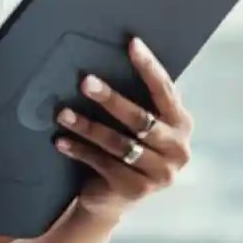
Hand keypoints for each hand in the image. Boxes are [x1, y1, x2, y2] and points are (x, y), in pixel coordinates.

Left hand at [53, 38, 193, 222]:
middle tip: (85, 81)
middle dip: (111, 99)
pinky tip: (61, 140)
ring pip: (118, 143)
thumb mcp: (140, 126)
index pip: (165, 90)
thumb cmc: (128, 149)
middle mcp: (178, 149)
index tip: (132, 44)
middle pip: (140, 119)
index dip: (149, 66)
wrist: (115, 199)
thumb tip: (106, 61)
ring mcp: (160, 173)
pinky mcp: (136, 190)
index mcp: (181, 124)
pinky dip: (80, 150)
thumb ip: (139, 101)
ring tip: (63, 114)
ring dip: (87, 126)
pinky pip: (103, 163)